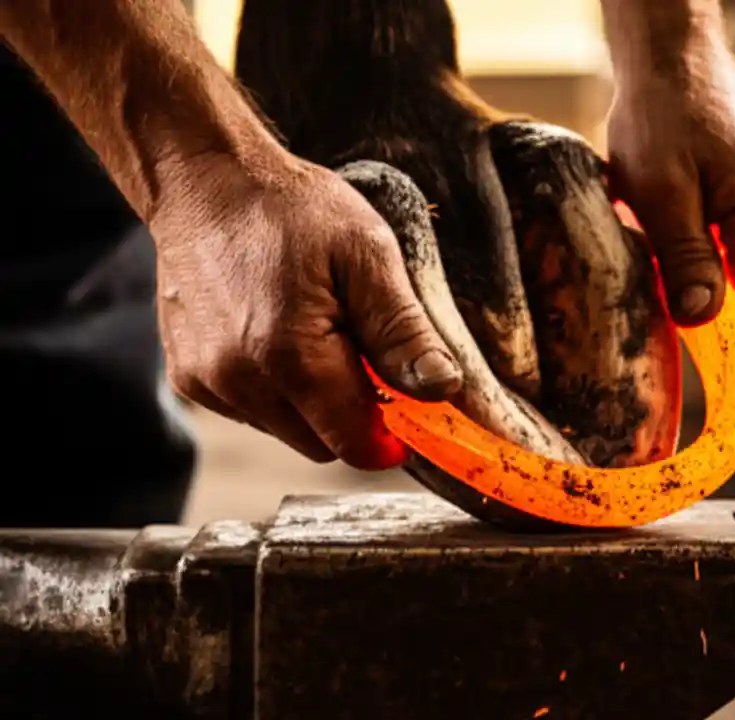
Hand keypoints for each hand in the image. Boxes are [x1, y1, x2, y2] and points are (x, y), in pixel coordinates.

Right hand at [153, 152, 462, 469]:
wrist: (205, 182)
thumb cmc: (289, 210)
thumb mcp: (367, 255)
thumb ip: (404, 331)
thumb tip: (442, 389)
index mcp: (290, 357)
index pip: (355, 444)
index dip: (393, 433)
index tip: (409, 404)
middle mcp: (239, 382)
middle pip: (322, 443)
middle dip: (353, 411)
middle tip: (361, 347)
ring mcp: (207, 384)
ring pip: (288, 431)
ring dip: (314, 401)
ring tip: (317, 330)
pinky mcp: (189, 379)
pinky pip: (253, 411)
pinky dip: (278, 389)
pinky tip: (278, 334)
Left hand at [606, 44, 734, 323]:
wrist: (674, 59)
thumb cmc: (661, 117)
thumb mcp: (659, 194)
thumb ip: (685, 259)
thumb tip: (700, 319)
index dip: (721, 312)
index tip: (677, 288)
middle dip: (728, 292)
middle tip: (678, 256)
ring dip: (728, 268)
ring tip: (687, 227)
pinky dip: (734, 246)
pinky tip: (701, 212)